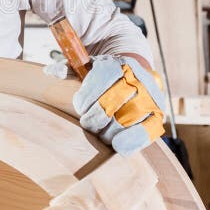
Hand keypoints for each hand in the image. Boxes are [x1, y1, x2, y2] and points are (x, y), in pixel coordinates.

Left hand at [45, 55, 166, 154]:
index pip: (102, 78)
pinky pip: (147, 132)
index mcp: (119, 64)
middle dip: (95, 117)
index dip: (87, 97)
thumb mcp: (87, 66)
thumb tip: (51, 71)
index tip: (80, 106)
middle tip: (88, 123)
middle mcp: (138, 79)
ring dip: (108, 131)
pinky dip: (131, 141)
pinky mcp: (157, 116)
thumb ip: (70, 68)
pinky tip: (117, 145)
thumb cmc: (105, 76)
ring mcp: (150, 98)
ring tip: (100, 133)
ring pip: (127, 120)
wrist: (136, 77)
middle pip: (112, 103)